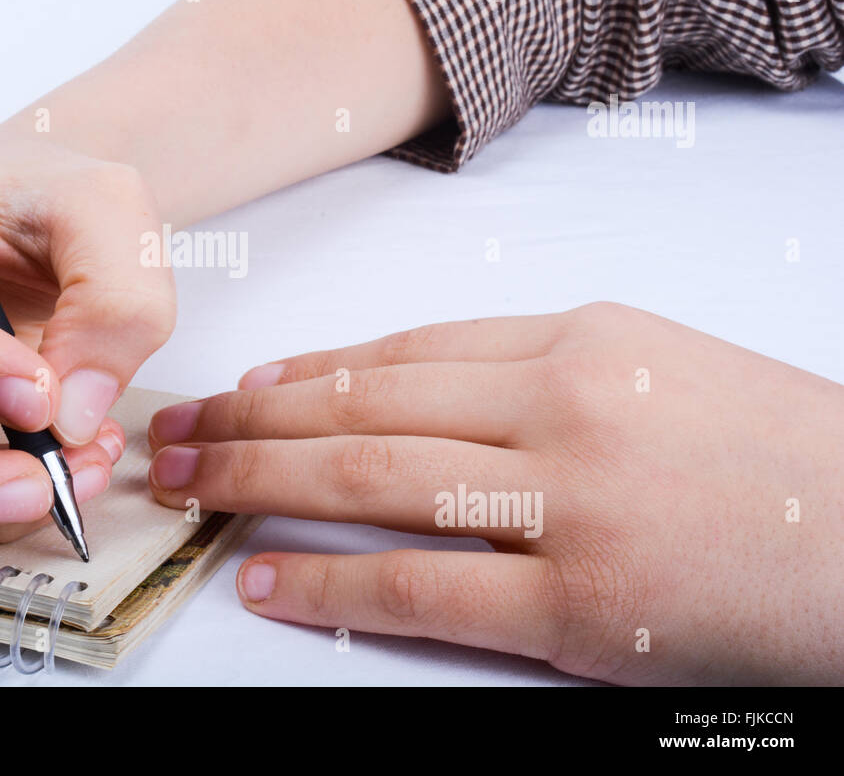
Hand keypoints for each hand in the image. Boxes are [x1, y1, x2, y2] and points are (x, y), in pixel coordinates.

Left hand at [146, 302, 843, 683]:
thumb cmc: (768, 451)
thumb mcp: (652, 364)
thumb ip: (530, 367)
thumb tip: (400, 384)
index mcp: (576, 341)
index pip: (401, 350)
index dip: (304, 370)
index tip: (241, 386)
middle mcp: (559, 406)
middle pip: (361, 404)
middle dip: (249, 420)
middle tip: (176, 433)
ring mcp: (566, 503)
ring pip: (369, 476)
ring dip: (258, 481)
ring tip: (188, 488)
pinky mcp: (579, 603)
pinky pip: (424, 588)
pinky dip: (331, 581)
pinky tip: (264, 578)